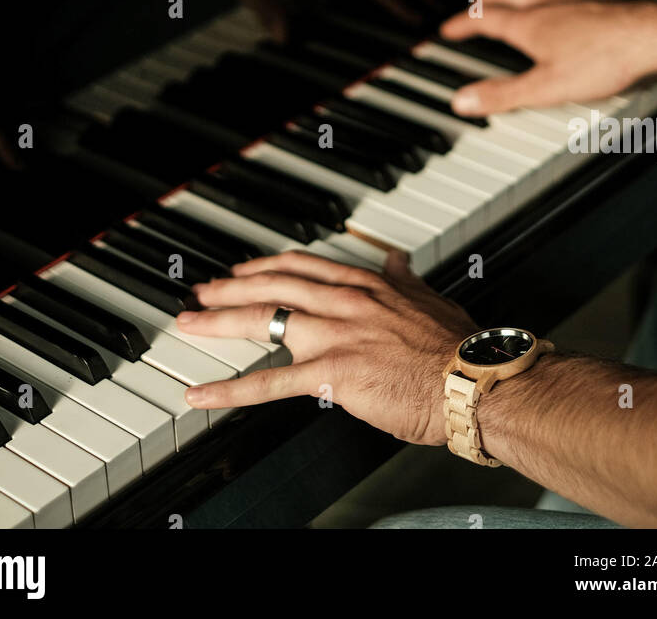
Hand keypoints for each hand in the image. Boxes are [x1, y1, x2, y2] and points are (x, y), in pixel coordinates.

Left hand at [181, 249, 474, 445]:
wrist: (470, 380)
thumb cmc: (454, 347)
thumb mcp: (426, 297)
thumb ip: (403, 277)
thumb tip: (397, 258)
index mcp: (363, 283)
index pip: (299, 266)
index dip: (264, 267)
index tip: (241, 271)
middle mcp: (343, 301)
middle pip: (271, 286)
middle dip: (229, 288)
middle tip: (199, 292)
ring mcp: (334, 336)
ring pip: (263, 321)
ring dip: (217, 323)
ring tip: (186, 326)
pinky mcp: (332, 374)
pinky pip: (269, 383)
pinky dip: (229, 391)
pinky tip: (201, 397)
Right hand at [440, 0, 656, 115]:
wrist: (654, 38)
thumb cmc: (605, 60)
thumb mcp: (545, 88)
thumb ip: (503, 94)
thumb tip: (463, 99)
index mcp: (530, 25)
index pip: (484, 18)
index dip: (462, 23)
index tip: (447, 28)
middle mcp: (549, 6)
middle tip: (476, 7)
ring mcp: (576, 1)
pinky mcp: (601, 2)